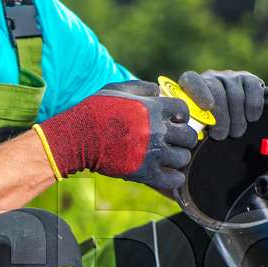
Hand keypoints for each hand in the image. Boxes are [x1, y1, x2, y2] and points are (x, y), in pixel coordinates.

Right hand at [37, 80, 198, 194]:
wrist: (78, 137)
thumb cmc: (95, 110)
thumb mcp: (117, 89)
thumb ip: (141, 87)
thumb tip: (158, 91)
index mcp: (154, 108)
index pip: (183, 111)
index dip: (181, 116)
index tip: (173, 121)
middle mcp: (158, 130)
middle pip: (189, 136)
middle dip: (182, 138)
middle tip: (172, 141)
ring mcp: (153, 153)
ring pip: (183, 158)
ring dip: (177, 158)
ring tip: (165, 157)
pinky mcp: (145, 173)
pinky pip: (174, 180)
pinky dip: (173, 178)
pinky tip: (164, 173)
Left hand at [175, 70, 265, 141]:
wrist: (228, 117)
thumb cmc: (207, 123)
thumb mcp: (196, 123)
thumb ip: (194, 124)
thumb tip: (197, 131)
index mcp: (191, 85)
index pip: (191, 79)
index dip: (199, 92)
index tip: (206, 107)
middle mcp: (212, 76)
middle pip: (217, 91)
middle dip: (221, 117)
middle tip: (220, 136)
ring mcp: (231, 76)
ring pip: (236, 95)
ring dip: (237, 119)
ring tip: (235, 132)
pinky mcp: (249, 78)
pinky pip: (254, 90)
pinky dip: (253, 107)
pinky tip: (250, 118)